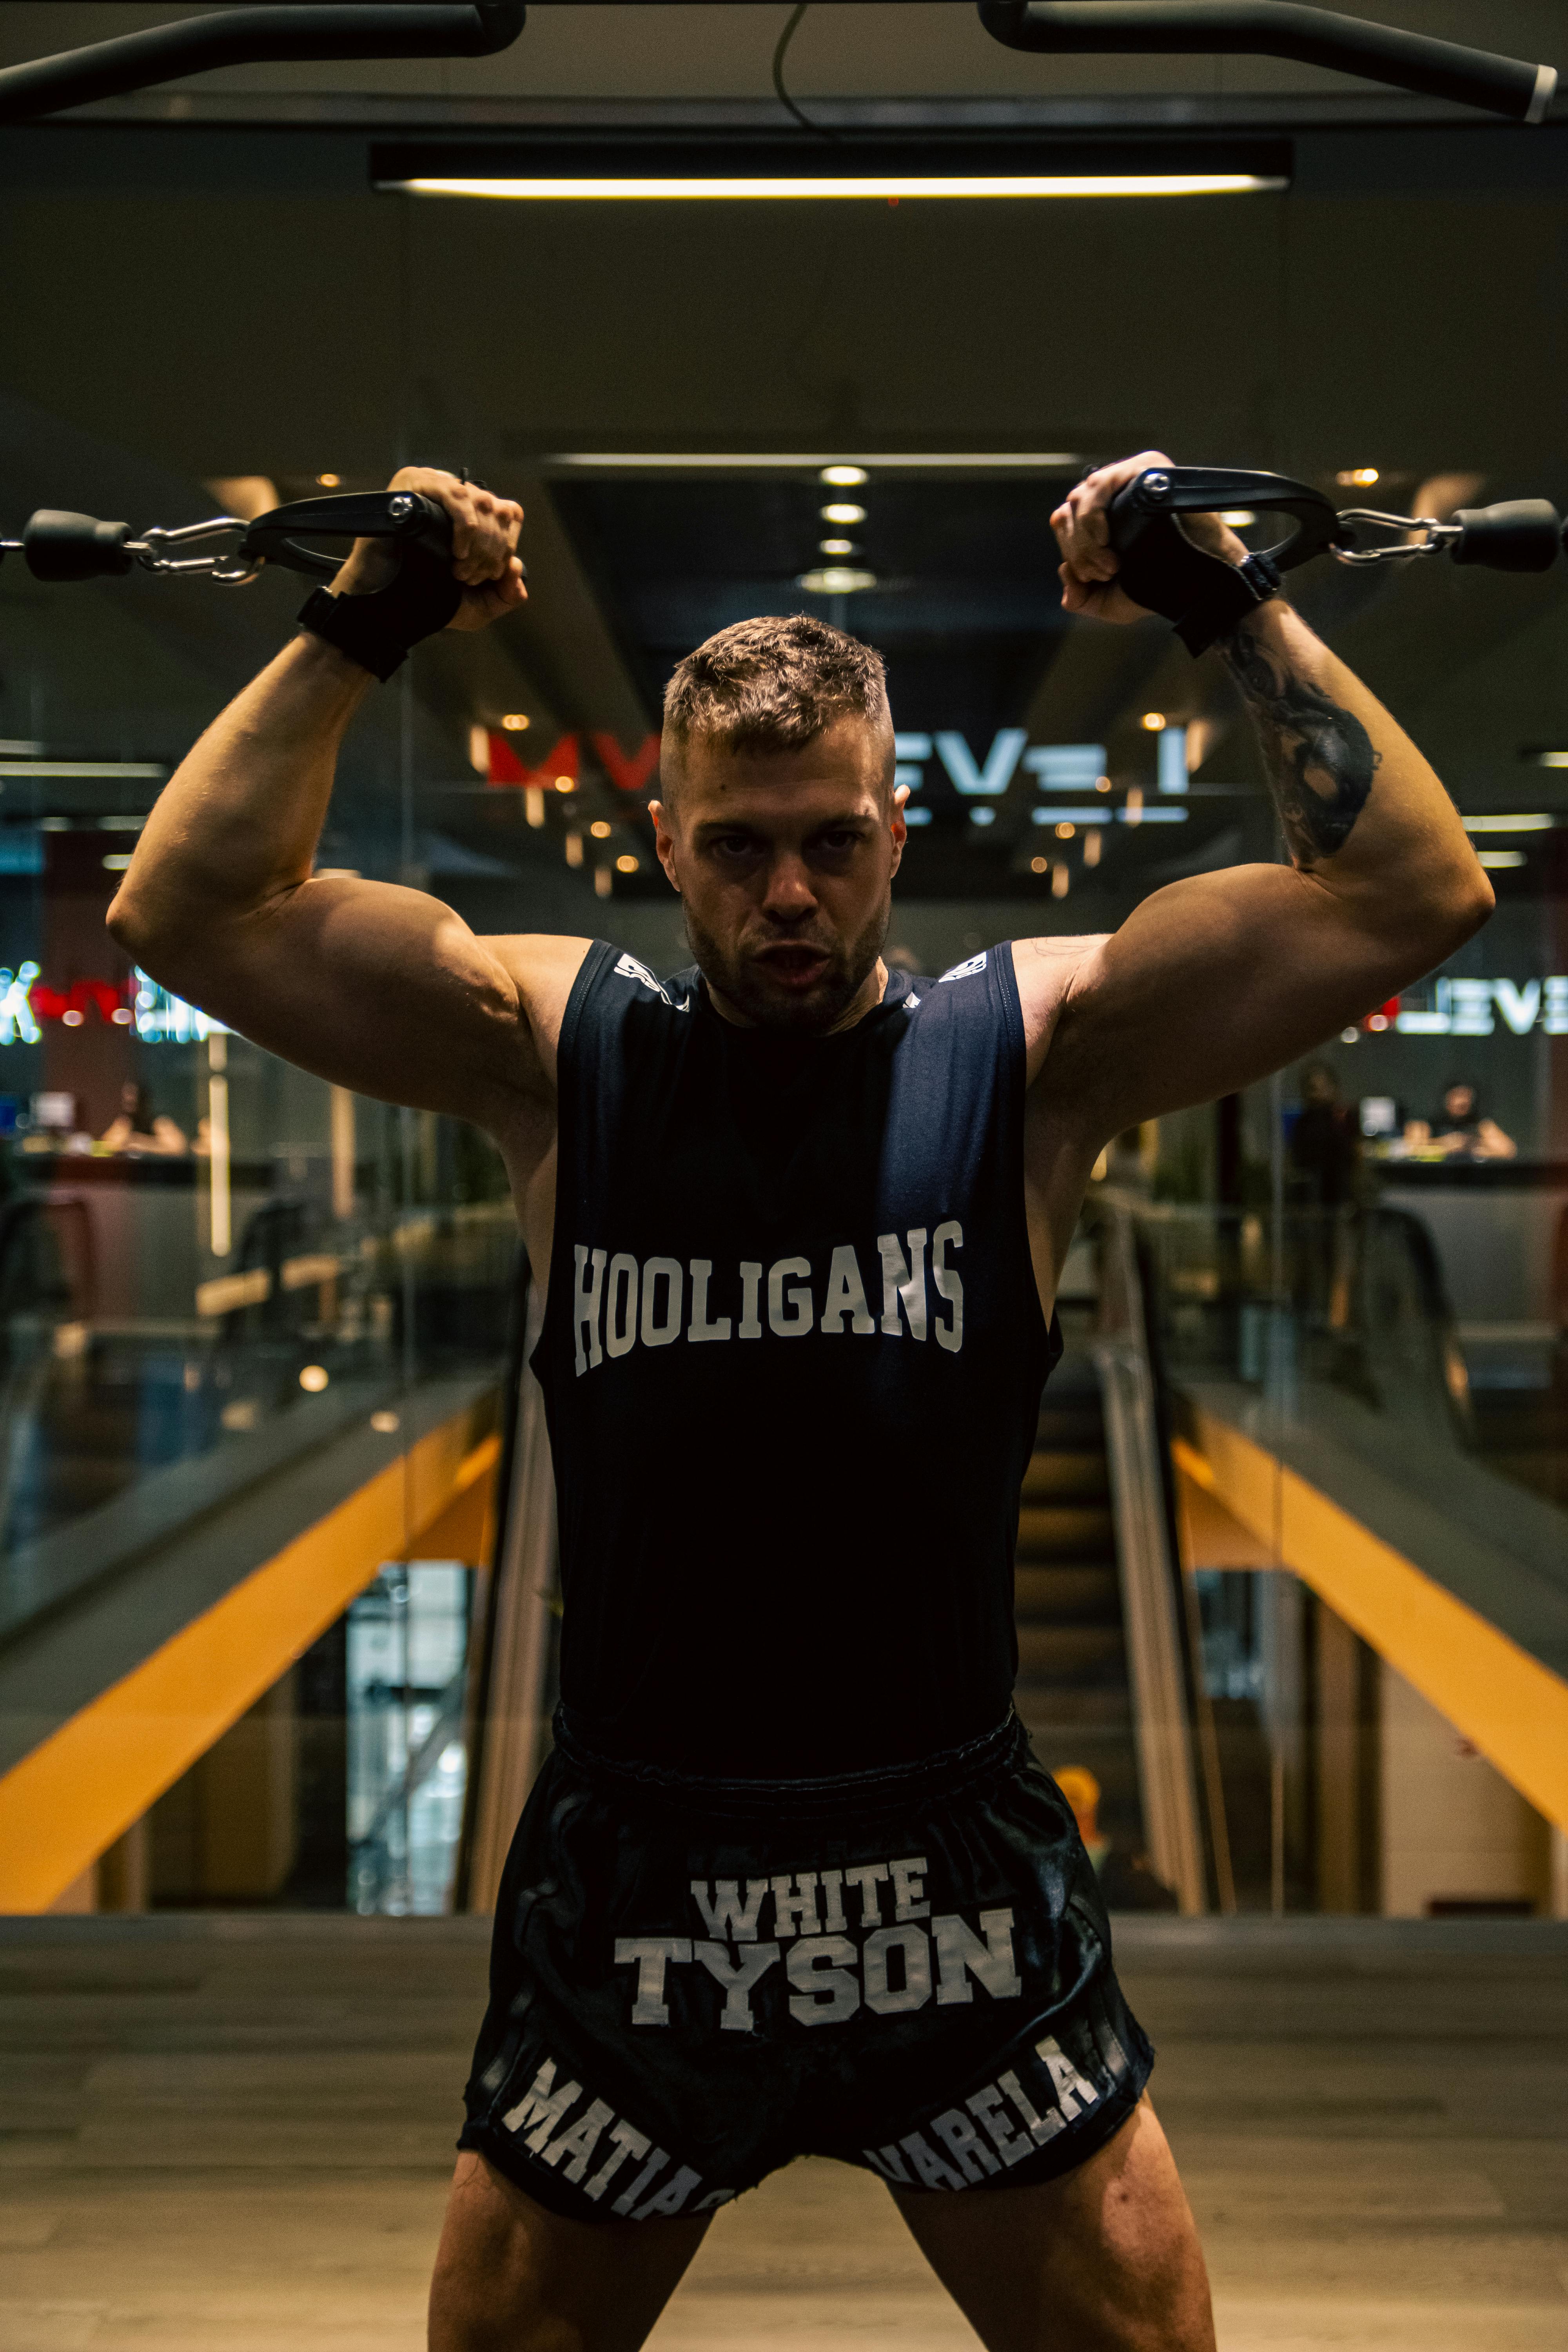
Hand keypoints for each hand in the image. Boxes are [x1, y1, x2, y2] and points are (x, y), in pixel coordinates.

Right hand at [331, 467, 525, 631]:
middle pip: (497, 508)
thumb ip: (507, 593)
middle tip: (469, 579)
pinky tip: (457, 552)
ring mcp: (433, 487)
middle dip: (491, 552)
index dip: (506, 545)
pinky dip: (465, 526)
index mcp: (471, 516)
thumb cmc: (427, 602)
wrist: (387, 605)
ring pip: (481, 502)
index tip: (488, 577)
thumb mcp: (478, 606)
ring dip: (479, 543)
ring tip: (459, 571)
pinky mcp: (413, 485)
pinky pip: (455, 494)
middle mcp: (455, 497)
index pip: (508, 513)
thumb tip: (517, 569)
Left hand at [1051, 450, 1249, 623]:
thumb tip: (1063, 572)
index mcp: (1102, 519)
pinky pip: (1099, 483)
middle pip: (1068, 510)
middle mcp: (1112, 496)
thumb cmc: (1157, 589)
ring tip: (1111, 565)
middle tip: (1106, 573)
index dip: (1071, 551)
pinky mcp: (1144, 469)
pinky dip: (1093, 516)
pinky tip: (1106, 539)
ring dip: (1086, 540)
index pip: (1065, 521)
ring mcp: (1128, 479)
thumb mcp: (1107, 603)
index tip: (1093, 578)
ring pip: (1080, 499)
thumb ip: (1078, 597)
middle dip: (1079, 551)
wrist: (1195, 582)